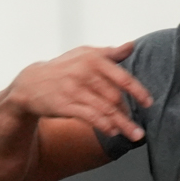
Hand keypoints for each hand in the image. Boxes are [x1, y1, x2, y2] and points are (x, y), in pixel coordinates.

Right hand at [5, 43, 152, 141]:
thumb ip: (110, 53)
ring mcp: (75, 89)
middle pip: (115, 97)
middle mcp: (85, 73)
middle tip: (138, 127)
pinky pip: (90, 117)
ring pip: (105, 109)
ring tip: (134, 134)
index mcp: (93, 59)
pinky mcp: (66, 105)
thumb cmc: (62, 68)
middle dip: (128, 114)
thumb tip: (131, 46)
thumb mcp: (84, 55)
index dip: (138, 92)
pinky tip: (112, 132)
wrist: (31, 83)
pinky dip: (104, 125)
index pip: (122, 77)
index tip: (148, 103)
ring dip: (122, 124)